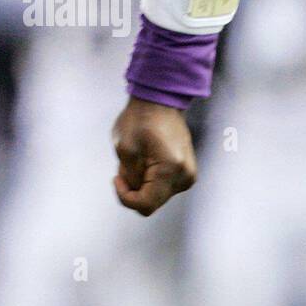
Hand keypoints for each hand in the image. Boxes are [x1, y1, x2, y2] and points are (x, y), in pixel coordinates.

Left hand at [111, 97, 196, 215]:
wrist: (160, 101)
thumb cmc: (141, 119)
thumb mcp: (125, 148)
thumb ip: (130, 176)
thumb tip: (135, 191)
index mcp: (171, 170)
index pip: (146, 204)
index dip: (126, 197)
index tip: (116, 178)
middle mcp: (185, 177)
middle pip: (153, 202)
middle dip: (133, 189)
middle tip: (123, 167)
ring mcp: (188, 176)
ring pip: (157, 195)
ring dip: (141, 183)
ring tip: (136, 159)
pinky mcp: (186, 172)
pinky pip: (163, 186)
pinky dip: (150, 179)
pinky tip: (145, 160)